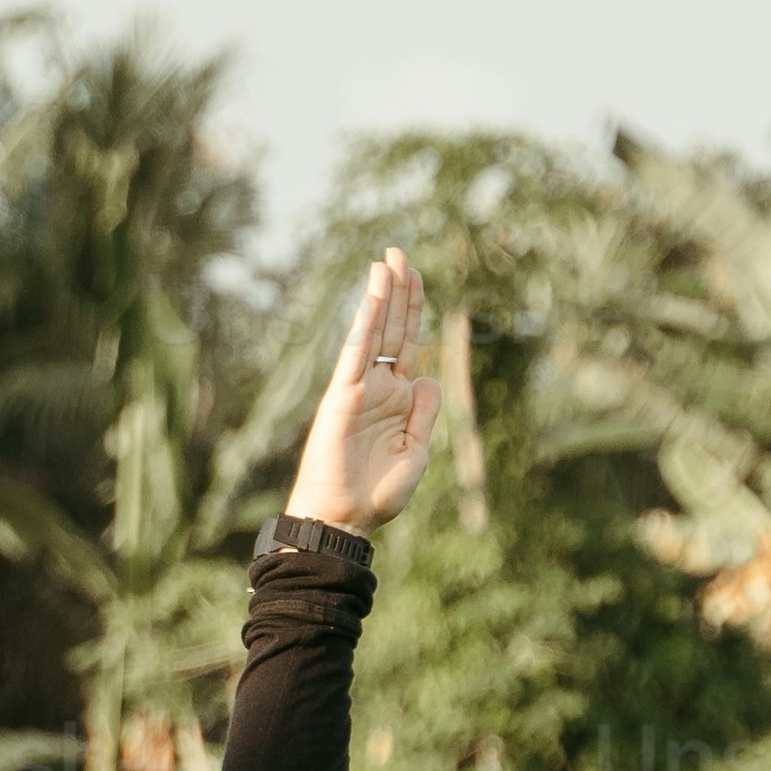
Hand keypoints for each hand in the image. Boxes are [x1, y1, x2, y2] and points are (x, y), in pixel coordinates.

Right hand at [287, 244, 441, 532]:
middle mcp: (377, 387)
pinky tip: (373, 297)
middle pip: (391, 328)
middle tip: (399, 250)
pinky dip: (365, 324)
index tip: (416, 275)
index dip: (413, 309)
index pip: (408, 343)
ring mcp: (358, 389)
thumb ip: (424, 413)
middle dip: (397, 290)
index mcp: (397, 399)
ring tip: (387, 260)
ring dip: (381, 295)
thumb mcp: (416, 452)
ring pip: (374, 332)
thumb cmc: (377, 493)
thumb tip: (429, 376)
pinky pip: (356, 353)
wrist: (344, 519)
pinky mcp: (341, 397)